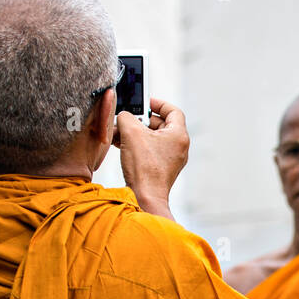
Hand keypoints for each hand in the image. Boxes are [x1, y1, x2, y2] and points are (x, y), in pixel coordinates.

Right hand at [114, 97, 188, 217]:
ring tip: (119, 133)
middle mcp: (178, 147)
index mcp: (178, 135)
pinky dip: (137, 145)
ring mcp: (171, 159)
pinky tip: (120, 145)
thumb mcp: (131, 132)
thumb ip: (126, 116)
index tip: (145, 101)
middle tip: (126, 119)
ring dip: (135, 133)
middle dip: (141, 120)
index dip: (158, 103)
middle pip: (161, 124)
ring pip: (153, 138)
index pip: (173, 110)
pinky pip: (150, 151)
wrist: (145, 197)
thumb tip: (123, 116)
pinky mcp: (161, 169)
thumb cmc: (144, 168)